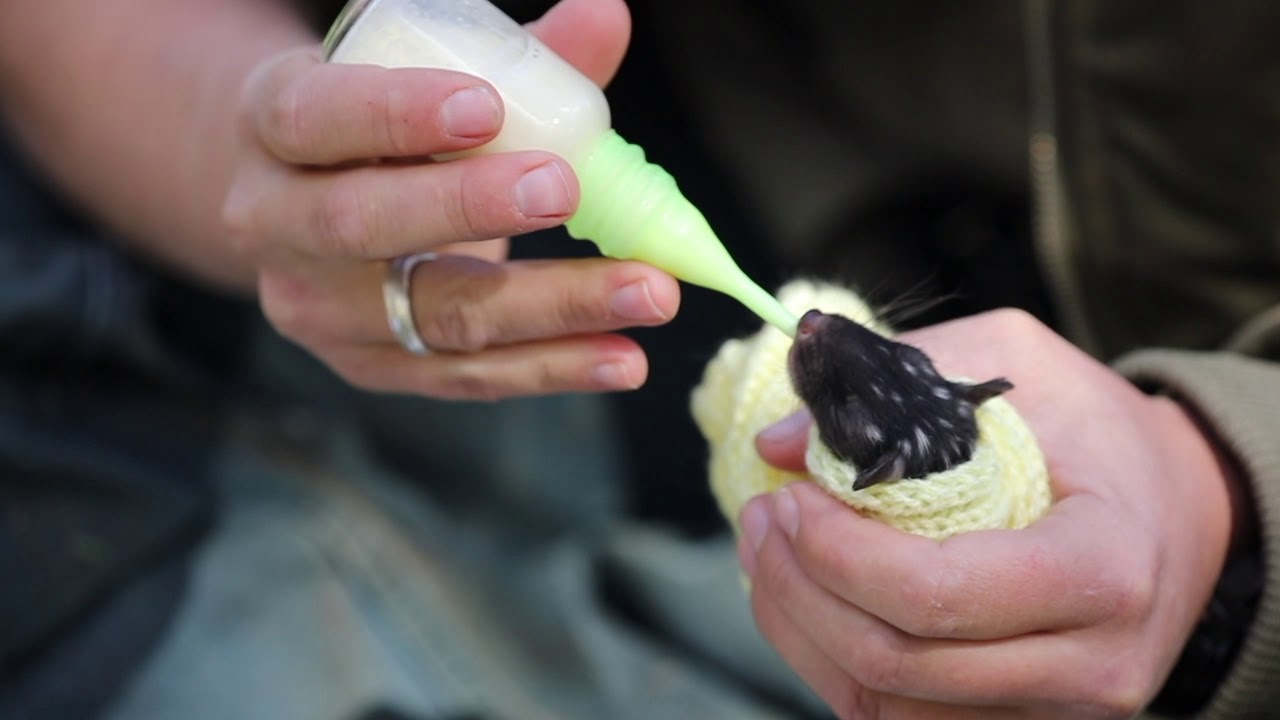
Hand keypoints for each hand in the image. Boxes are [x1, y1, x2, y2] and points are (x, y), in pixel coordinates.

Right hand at [222, 0, 678, 399]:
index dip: (394, 114)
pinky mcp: (369, 365)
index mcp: (275, 127)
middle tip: (566, 188)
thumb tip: (607, 17)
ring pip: (432, 315)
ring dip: (551, 308)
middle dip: (469, 208)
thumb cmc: (379, 130)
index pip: (314, 118)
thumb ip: (516, 61)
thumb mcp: (421, 81)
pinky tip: (621, 359)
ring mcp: (319, 308)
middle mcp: (275, 224)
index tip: (485, 107)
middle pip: (360, 225)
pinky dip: (550, 367)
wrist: (302, 204)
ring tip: (647, 293)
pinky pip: (463, 375)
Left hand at [740, 309, 1240, 717]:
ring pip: (882, 707)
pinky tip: (803, 595)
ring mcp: (1053, 712)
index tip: (791, 495)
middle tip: (762, 517)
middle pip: (897, 664)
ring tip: (766, 549)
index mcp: (1104, 570)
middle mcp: (1090, 666)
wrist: (1175, 508)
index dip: (840, 554)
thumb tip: (777, 443)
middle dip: (800, 590)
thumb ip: (898, 383)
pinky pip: (894, 717)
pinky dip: (827, 658)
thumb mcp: (1013, 363)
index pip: (940, 595)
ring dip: (800, 630)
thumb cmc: (1095, 429)